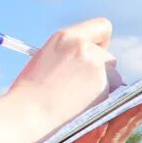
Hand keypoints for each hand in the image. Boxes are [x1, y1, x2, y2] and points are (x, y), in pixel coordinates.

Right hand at [6, 18, 116, 132]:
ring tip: (78, 100)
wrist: (27, 115)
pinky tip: (83, 107)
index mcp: (65, 37)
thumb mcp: (47, 61)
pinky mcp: (104, 84)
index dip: (102, 43)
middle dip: (102, 72)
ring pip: (115, 77)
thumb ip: (71, 55)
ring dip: (104, 88)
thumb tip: (95, 62)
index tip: (96, 56)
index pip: (102, 27)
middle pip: (109, 57)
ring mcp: (95, 65)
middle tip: (80, 89)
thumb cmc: (31, 94)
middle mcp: (83, 46)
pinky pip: (114, 93)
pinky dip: (104, 101)